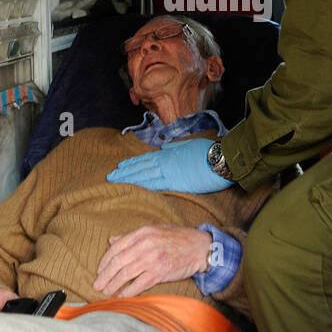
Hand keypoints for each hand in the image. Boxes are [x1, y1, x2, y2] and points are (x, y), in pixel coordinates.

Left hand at [94, 225, 213, 297]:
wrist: (200, 247)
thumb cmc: (177, 238)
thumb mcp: (154, 230)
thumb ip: (132, 237)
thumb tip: (111, 241)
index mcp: (142, 233)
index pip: (116, 247)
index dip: (105, 261)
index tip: (99, 270)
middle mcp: (145, 245)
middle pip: (118, 262)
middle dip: (105, 275)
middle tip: (97, 285)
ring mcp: (153, 259)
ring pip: (126, 274)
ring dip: (113, 284)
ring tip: (106, 292)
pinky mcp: (160, 272)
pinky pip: (140, 284)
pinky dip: (129, 291)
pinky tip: (122, 295)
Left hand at [106, 138, 232, 193]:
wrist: (220, 160)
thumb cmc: (208, 152)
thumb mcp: (189, 144)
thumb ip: (175, 147)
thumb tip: (163, 148)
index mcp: (169, 154)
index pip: (145, 159)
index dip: (132, 163)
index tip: (121, 166)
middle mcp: (165, 162)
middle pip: (140, 167)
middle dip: (125, 171)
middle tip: (110, 175)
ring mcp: (169, 172)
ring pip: (144, 175)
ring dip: (128, 177)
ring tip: (116, 180)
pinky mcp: (175, 182)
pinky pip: (155, 184)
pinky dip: (142, 184)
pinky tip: (132, 186)